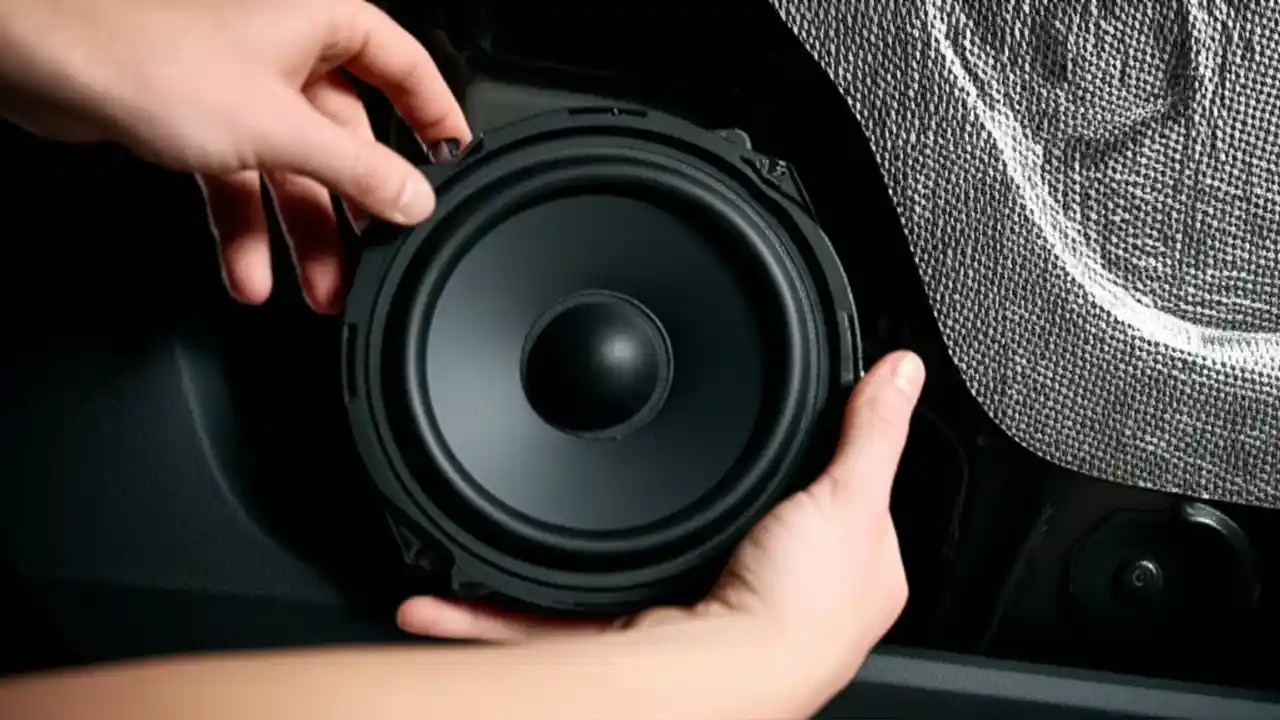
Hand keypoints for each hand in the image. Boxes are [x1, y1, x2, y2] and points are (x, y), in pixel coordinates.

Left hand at [0, 0, 468, 312]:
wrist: (47, 58)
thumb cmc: (151, 58)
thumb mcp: (282, 130)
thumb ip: (358, 171)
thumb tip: (415, 197)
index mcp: (320, 23)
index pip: (405, 69)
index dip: (435, 118)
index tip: (455, 162)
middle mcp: (284, 48)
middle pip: (344, 136)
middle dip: (353, 208)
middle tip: (375, 257)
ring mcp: (241, 85)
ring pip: (292, 168)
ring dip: (301, 233)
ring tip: (318, 290)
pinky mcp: (198, 117)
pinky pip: (242, 179)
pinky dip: (247, 228)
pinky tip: (250, 272)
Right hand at [398, 351, 923, 694]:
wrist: (733, 678)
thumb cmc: (798, 614)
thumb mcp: (848, 503)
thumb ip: (869, 435)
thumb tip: (900, 370)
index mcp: (814, 568)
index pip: (792, 502)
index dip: (767, 473)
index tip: (719, 446)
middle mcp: (741, 598)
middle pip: (684, 537)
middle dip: (639, 514)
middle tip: (609, 474)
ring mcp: (676, 622)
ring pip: (600, 582)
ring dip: (546, 564)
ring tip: (505, 525)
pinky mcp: (621, 643)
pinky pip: (547, 624)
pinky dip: (490, 613)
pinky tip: (446, 598)